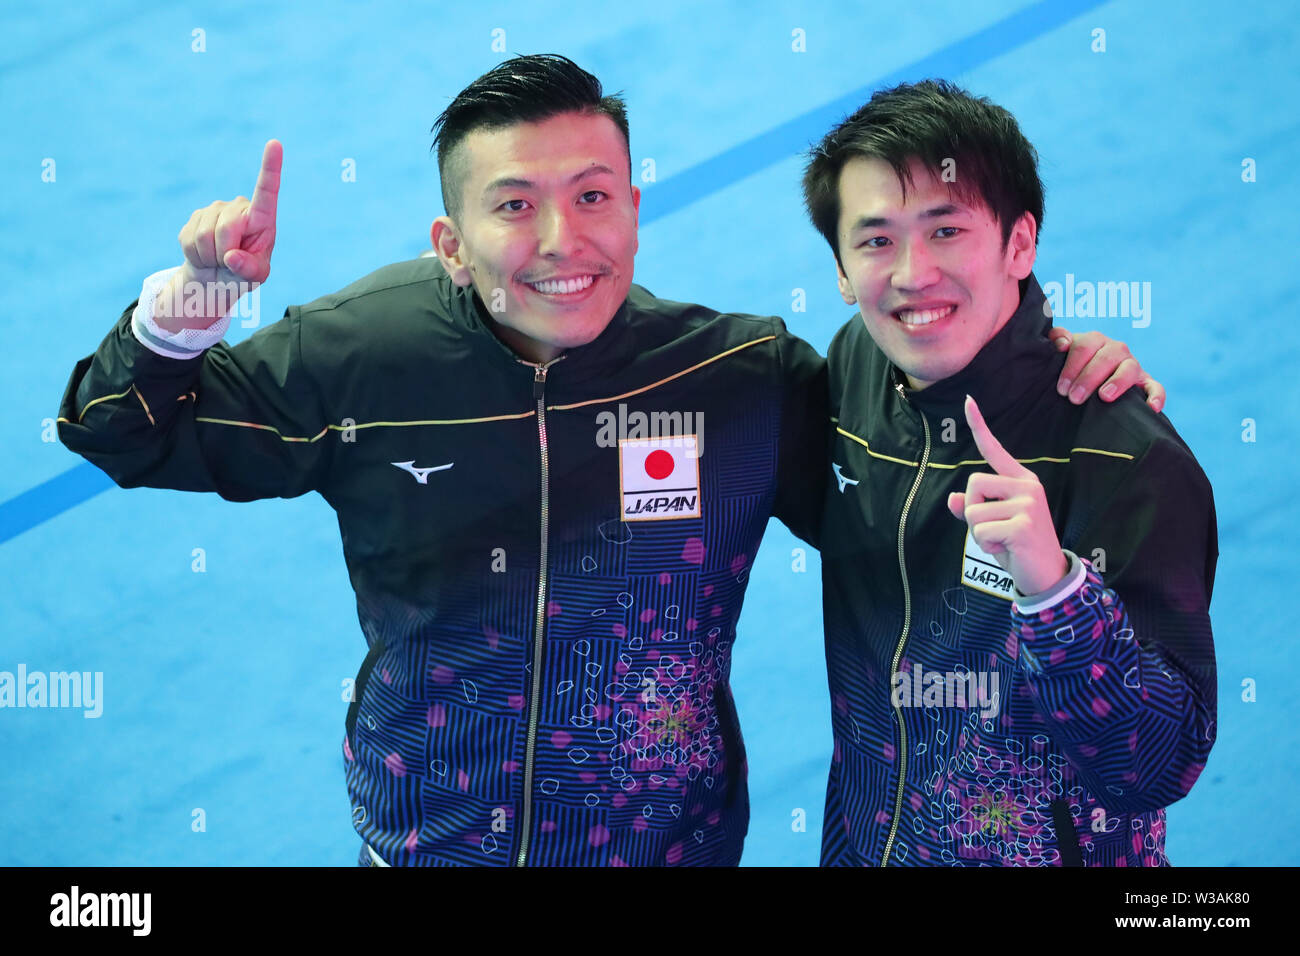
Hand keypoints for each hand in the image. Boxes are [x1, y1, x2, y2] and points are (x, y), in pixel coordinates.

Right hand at [157, 139, 281, 329]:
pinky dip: (196, 256)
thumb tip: (231, 257)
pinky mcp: (194, 217)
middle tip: (228, 262)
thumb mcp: (254, 278)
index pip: (267, 190)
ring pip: (204, 236)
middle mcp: (239, 207)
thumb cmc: (243, 275)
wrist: (216, 278)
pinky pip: (188, 240)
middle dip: (224, 252)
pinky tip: (205, 255)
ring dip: (209, 256)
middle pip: (226, 228)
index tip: (275, 143)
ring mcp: (215, 209)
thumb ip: (248, 269)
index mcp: (262, 218)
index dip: (270, 167)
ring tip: (218, 259)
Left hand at [947, 395, 1067, 595]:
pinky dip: (987, 545)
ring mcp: (1027, 502)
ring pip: (973, 510)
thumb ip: (974, 510)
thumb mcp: (992, 526)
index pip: (994, 450)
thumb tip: (954, 499)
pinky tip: (1007, 549)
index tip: (967, 401)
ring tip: (1003, 540)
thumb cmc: (1018, 547)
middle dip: (973, 512)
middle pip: (972, 483)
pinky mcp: (1023, 523)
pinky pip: (981, 530)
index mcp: (1020, 481)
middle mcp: (1026, 485)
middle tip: (997, 530)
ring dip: (979, 533)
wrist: (1046, 574)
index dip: (979, 426)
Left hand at [1049, 327, 1164, 412]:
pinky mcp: (1145, 382)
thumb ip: (1057, 340)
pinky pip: (1155, 387)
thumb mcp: (1062, 353)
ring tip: (1104, 396)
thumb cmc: (1073, 367)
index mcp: (1095, 340)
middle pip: (1106, 358)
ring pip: (1130, 369)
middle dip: (1088, 379)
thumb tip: (1061, 342)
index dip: (1071, 368)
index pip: (1084, 347)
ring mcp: (1132, 365)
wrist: (1090, 382)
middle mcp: (1116, 350)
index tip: (1061, 389)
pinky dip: (1156, 396)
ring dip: (1117, 382)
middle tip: (1074, 398)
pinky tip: (1151, 407)